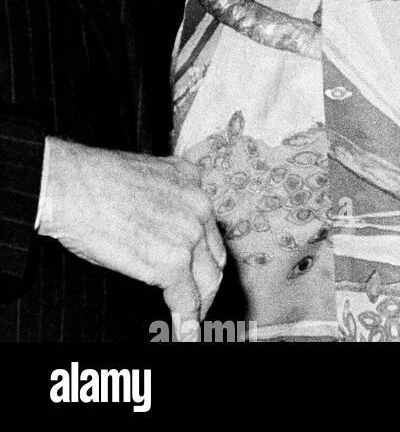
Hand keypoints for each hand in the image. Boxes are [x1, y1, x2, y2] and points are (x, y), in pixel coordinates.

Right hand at [39, 139, 225, 340]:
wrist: (76, 186)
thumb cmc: (93, 181)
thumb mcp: (143, 175)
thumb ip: (160, 196)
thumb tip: (154, 221)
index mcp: (191, 180)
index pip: (207, 224)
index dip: (203, 254)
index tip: (198, 270)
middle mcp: (199, 205)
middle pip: (214, 254)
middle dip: (208, 283)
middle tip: (199, 302)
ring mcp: (189, 235)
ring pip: (207, 280)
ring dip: (200, 306)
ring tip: (191, 323)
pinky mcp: (173, 262)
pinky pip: (186, 300)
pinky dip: (186, 322)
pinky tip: (183, 334)